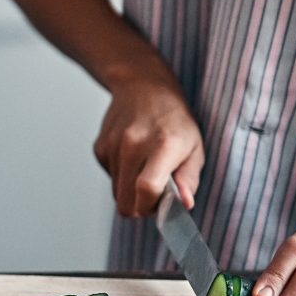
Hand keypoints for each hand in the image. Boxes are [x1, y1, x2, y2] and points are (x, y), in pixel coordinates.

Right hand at [93, 74, 203, 215]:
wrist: (143, 87)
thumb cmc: (174, 120)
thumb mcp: (195, 147)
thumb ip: (189, 179)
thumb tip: (184, 204)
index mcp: (163, 145)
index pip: (147, 189)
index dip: (152, 207)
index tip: (160, 206)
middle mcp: (133, 144)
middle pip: (126, 200)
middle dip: (140, 206)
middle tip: (154, 193)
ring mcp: (113, 145)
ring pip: (117, 192)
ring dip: (130, 188)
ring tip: (145, 166)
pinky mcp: (99, 147)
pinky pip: (110, 177)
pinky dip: (121, 175)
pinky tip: (132, 156)